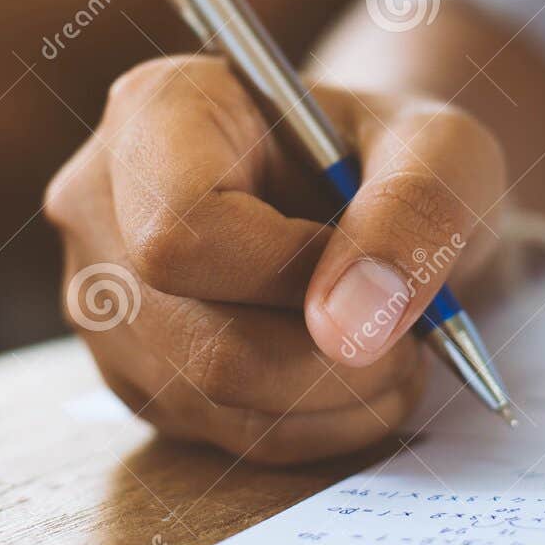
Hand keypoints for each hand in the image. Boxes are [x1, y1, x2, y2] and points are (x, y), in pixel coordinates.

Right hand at [44, 55, 504, 463]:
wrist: (375, 190)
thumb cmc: (399, 153)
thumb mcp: (443, 149)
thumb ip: (414, 215)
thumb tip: (345, 329)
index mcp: (156, 109)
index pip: (178, 235)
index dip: (289, 278)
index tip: (375, 274)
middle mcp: (101, 203)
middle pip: (197, 340)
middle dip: (329, 360)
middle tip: (414, 336)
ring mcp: (107, 298)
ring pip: (211, 400)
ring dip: (333, 397)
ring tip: (397, 348)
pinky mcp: (137, 372)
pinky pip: (224, 435)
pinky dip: (315, 425)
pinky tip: (356, 374)